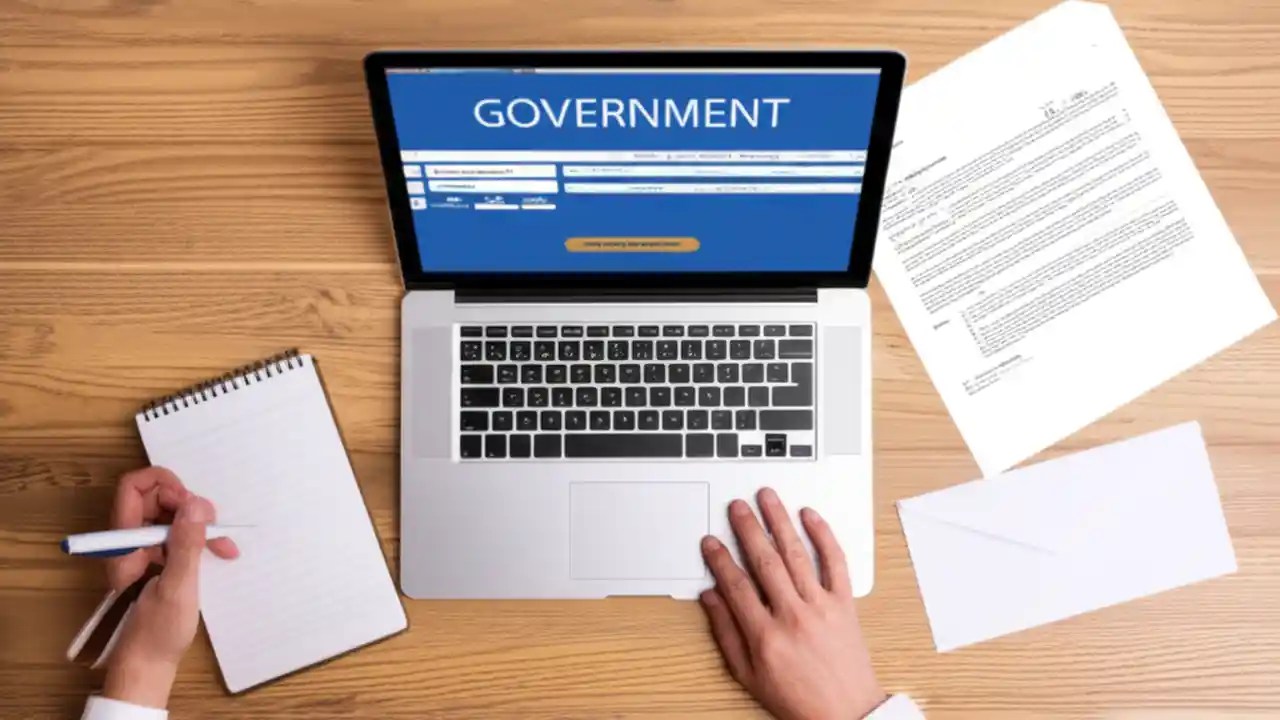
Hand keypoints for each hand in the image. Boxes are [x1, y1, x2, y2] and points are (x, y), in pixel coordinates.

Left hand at [102, 468, 238, 707]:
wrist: (148, 665)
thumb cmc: (156, 632)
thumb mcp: (177, 588)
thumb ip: (185, 545)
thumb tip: (196, 505)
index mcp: (124, 542)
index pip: (134, 488)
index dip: (163, 484)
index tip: (190, 502)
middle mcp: (129, 540)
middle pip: (154, 497)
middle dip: (187, 503)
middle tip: (211, 522)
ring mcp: (143, 550)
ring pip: (170, 515)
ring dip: (198, 521)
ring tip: (222, 541)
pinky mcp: (157, 561)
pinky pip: (177, 534)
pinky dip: (199, 537)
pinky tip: (220, 551)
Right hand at [699, 488, 885, 719]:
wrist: (845, 713)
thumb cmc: (797, 698)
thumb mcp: (748, 675)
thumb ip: (726, 633)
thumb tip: (710, 598)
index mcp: (766, 636)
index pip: (736, 586)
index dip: (720, 560)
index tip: (710, 542)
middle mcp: (794, 616)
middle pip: (765, 561)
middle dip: (747, 529)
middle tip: (736, 507)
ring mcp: (821, 607)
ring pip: (797, 554)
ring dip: (780, 521)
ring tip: (768, 498)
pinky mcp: (845, 604)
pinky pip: (835, 562)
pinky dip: (824, 536)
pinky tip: (810, 516)